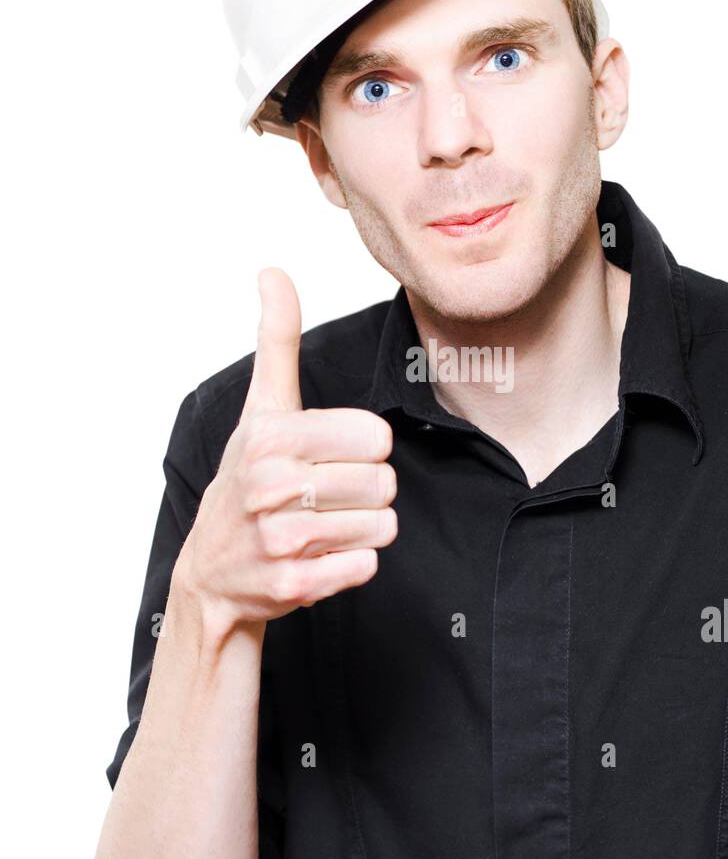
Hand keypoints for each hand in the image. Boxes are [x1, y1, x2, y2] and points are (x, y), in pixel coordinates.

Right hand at [175, 268, 396, 632]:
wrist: (212, 570)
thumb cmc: (247, 478)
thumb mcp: (261, 408)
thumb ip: (277, 339)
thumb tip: (273, 271)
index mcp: (271, 437)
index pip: (376, 437)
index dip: (365, 449)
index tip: (334, 457)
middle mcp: (270, 486)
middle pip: (384, 483)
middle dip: (368, 490)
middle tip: (330, 496)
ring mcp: (280, 540)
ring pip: (382, 526)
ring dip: (364, 528)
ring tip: (325, 526)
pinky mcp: (294, 587)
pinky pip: (366, 567)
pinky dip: (353, 564)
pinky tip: (320, 557)